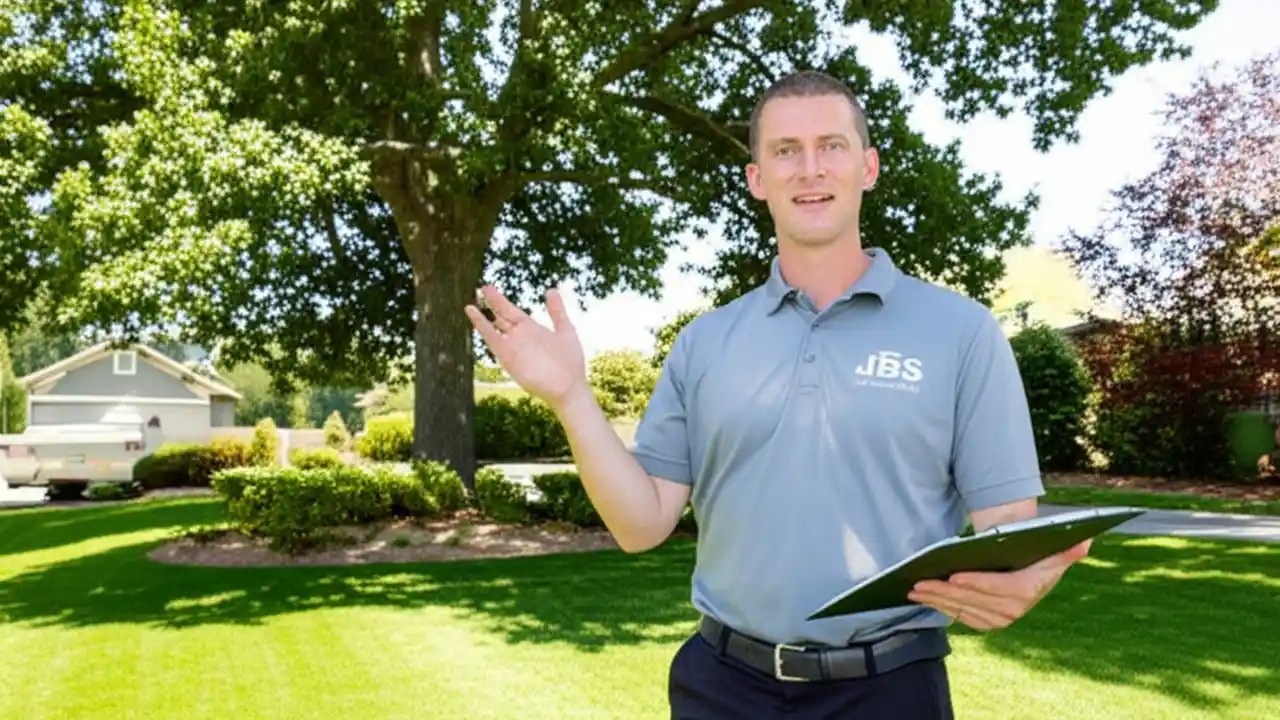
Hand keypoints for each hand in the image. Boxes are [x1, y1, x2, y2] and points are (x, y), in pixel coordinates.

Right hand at [465, 285, 587, 407]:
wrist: (567, 387)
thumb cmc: (569, 362)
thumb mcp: (565, 330)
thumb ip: (557, 311)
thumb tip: (551, 290)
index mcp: (530, 328)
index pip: (511, 311)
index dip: (499, 299)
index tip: (487, 288)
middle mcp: (519, 336)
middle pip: (501, 316)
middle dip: (491, 303)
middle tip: (480, 288)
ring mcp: (512, 345)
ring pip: (494, 326)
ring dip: (482, 314)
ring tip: (471, 302)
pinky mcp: (507, 355)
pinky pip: (491, 337)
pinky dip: (481, 324)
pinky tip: (472, 312)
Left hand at [906, 539, 1091, 630]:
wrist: (1030, 569)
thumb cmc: (1036, 554)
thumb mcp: (1055, 549)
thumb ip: (1068, 549)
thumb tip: (1084, 543)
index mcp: (1029, 590)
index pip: (1002, 589)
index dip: (978, 583)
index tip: (954, 575)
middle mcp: (1014, 610)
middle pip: (974, 601)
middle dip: (945, 591)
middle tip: (919, 581)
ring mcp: (997, 618)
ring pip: (961, 609)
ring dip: (936, 600)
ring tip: (913, 588)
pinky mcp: (984, 621)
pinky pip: (958, 615)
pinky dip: (939, 606)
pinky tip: (922, 596)